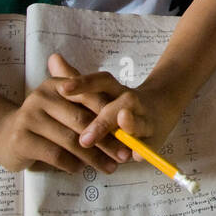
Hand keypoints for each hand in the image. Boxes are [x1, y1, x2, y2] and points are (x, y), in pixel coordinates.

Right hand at [0, 75, 121, 173]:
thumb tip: (128, 119)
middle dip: (107, 140)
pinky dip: (72, 163)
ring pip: (71, 140)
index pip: (90, 97)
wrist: (6, 136)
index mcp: (57, 84)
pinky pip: (55, 154)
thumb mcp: (67, 108)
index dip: (112, 116)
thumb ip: (93, 108)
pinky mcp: (21, 139)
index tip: (129, 133)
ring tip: (109, 167)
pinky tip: (80, 169)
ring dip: (94, 157)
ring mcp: (29, 117)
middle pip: (83, 121)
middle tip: (123, 156)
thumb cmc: (46, 122)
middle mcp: (42, 96)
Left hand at [50, 53, 181, 158]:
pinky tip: (134, 157)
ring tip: (121, 126)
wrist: (162, 105)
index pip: (102, 82)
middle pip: (123, 103)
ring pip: (140, 122)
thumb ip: (76, 78)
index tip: (62, 88)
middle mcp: (132, 102)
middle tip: (84, 138)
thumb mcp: (100, 90)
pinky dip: (143, 150)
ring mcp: (145, 119)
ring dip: (131, 125)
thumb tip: (53, 59)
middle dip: (103, 121)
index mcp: (116, 90)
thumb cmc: (120, 100)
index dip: (84, 83)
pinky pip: (149, 145)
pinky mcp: (154, 138)